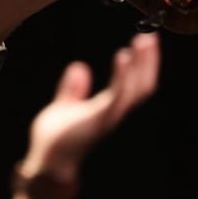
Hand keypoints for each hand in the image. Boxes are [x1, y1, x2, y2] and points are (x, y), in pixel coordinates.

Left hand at [23, 31, 160, 178]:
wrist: (46, 161)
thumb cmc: (54, 139)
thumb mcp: (63, 106)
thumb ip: (73, 89)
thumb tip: (80, 67)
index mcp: (108, 109)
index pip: (134, 85)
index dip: (142, 65)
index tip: (143, 43)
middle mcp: (114, 113)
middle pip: (142, 85)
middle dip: (149, 61)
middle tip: (151, 36)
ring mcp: (109, 116)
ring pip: (137, 88)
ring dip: (143, 64)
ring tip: (143, 41)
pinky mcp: (100, 119)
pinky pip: (117, 95)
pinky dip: (123, 75)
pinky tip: (123, 57)